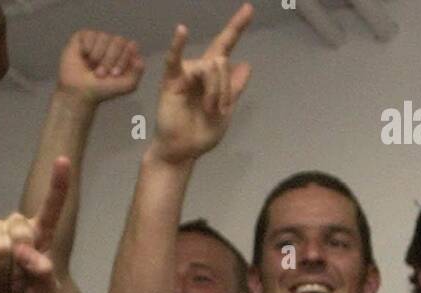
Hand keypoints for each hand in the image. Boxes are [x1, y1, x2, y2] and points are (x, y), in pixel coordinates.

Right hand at [0, 158, 69, 292]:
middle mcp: (15, 225)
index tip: (63, 161)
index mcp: (39, 234)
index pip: (51, 206)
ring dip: (0, 273)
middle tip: (16, 284)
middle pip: (20, 230)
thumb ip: (45, 277)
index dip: (57, 184)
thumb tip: (28, 255)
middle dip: (19, 265)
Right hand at [58, 30, 143, 103]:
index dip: (122, 60)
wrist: (80, 93)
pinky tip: (83, 58)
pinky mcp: (83, 37)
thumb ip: (138, 73)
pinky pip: (90, 35)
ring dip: (97, 57)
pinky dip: (87, 49)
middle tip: (101, 74)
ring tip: (91, 68)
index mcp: (125, 53)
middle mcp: (112, 44)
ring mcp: (98, 39)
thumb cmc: (102, 90)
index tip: (114, 74)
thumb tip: (139, 59)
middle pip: (118, 40)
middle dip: (110, 60)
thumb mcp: (126, 86)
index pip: (131, 46)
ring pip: (104, 37)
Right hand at [153, 4, 252, 164]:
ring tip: (209, 109)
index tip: (249, 8)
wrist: (183, 151)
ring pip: (210, 67)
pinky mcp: (172, 80)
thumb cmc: (201, 134)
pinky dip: (178, 44)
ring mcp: (186, 73)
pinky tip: (181, 31)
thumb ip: (234, 90)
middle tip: (221, 109)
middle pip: (222, 61)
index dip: (237, 27)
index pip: (226, 47)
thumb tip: (246, 64)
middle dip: (226, 86)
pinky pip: (174, 58)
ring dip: (215, 90)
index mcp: (213, 76)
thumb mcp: (225, 114)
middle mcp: (200, 69)